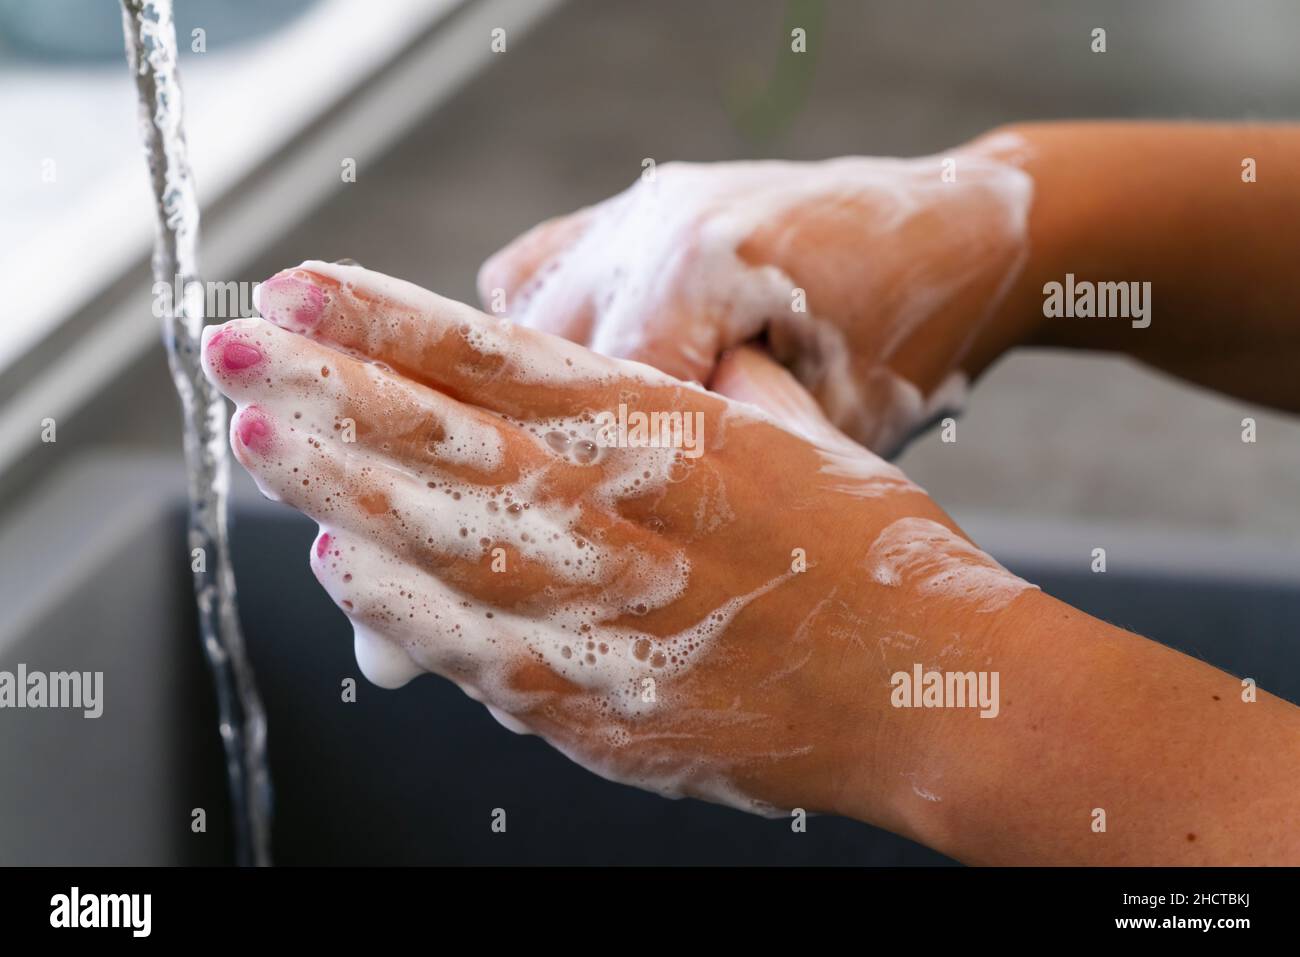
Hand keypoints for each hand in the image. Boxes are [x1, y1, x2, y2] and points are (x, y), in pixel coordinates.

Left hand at [201, 261, 1034, 822]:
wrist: (938, 699)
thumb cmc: (885, 563)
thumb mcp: (813, 444)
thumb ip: (728, 400)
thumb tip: (686, 368)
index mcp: (679, 436)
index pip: (507, 364)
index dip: (399, 322)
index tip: (312, 287)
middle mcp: (633, 516)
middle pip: (455, 442)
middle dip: (336, 387)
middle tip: (236, 345)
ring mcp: (613, 615)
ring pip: (451, 542)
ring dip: (345, 491)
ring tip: (260, 442)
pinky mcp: (606, 705)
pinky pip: (484, 653)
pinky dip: (406, 612)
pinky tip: (341, 573)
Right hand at [478, 136, 1034, 454]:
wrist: (966, 237)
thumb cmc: (914, 343)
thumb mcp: (830, 427)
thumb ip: (728, 459)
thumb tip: (641, 508)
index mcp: (699, 270)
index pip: (588, 393)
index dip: (586, 471)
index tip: (579, 524)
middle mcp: (651, 224)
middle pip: (537, 348)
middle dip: (553, 429)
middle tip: (573, 493)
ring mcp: (644, 205)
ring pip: (523, 304)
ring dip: (538, 374)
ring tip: (580, 436)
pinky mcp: (646, 203)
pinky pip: (545, 263)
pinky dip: (543, 319)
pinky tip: (579, 368)